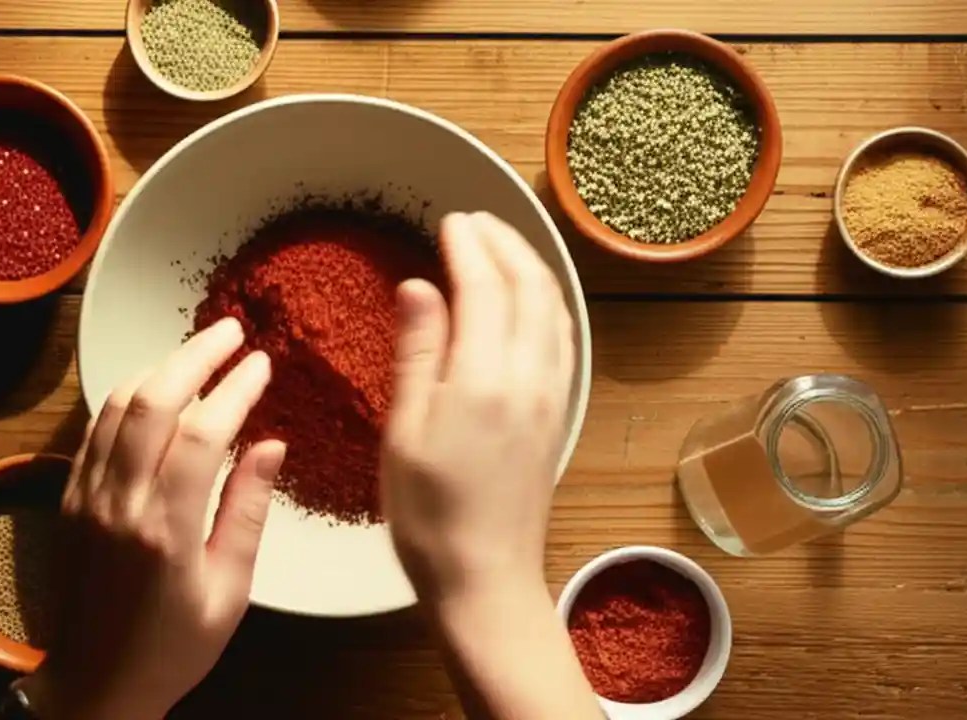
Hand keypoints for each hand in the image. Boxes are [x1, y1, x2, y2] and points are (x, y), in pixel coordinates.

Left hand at [23, 318, 285, 719]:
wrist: (95, 683)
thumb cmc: (173, 647)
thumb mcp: (229, 590)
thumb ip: (247, 512)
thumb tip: (270, 444)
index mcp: (167, 529)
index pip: (203, 433)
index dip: (235, 388)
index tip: (262, 362)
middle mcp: (119, 503)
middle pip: (153, 401)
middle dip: (194, 355)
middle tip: (230, 330)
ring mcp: (87, 497)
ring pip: (117, 406)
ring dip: (159, 369)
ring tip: (197, 352)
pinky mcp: (69, 499)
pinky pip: (96, 430)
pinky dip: (128, 398)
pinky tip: (156, 391)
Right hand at [380, 213, 598, 719]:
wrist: (484, 579)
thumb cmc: (430, 516)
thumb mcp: (404, 433)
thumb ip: (418, 353)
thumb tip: (420, 286)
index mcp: (484, 379)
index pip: (483, 287)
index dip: (467, 246)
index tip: (448, 221)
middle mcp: (528, 379)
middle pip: (529, 287)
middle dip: (504, 244)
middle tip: (474, 220)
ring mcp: (551, 397)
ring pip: (553, 310)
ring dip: (531, 267)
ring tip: (503, 245)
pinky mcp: (557, 416)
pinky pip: (563, 339)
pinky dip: (549, 303)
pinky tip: (533, 301)